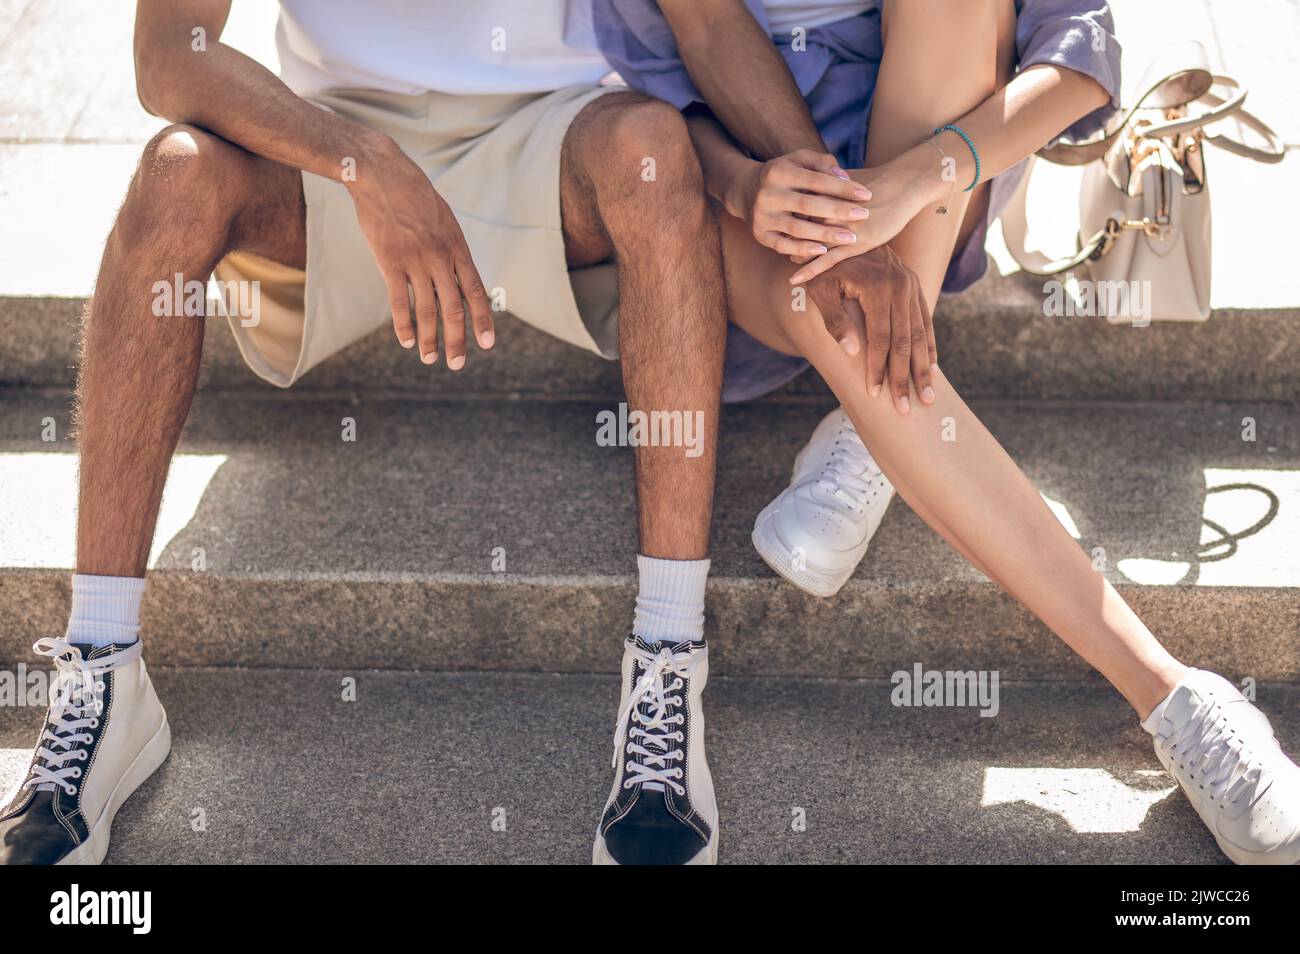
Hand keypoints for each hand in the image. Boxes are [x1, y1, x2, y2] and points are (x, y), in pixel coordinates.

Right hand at [349, 136, 493, 368]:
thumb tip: (458, 278)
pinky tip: (407, 341)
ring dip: (429, 339)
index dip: (483, 320)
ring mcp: (415, 261)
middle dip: (458, 340)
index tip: (487, 344)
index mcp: (458, 248)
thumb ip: (452, 251)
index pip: (476, 292)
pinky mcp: (390, 262)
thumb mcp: (444, 221)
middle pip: (454, 308)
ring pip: (427, 310)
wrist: (383, 174)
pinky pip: (399, 301)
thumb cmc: (415, 197)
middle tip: (458, 364)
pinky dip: (404, 324)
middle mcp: (441, 258)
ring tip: (429, 359)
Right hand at [726, 149, 872, 257]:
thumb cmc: (786, 174)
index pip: (816, 180)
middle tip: (864, 215)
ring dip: (825, 235)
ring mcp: (762, 216)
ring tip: (851, 238)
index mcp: (779, 172)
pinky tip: (824, 251)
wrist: (746, 190)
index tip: (866, 195)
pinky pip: (782, 245)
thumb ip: (824, 164)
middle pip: (807, 205)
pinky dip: (803, 249)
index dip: (842, 188)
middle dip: (838, 211)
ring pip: (797, 228)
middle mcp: (767, 194)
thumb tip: (845, 179)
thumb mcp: (800, 160)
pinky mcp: (760, 234)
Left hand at [790, 149, 950, 283]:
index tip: (772, 221)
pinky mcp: (856, 243)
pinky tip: (794, 279)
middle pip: (798, 226)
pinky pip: (827, 260)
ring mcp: (843, 228)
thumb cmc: (875, 181)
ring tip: (788, 259)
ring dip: (796, 253)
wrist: (904, 184)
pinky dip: (809, 270)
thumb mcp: (846, 179)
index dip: (784, 216)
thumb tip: (811, 184)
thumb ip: (825, 183)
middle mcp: (830, 210)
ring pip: (810, 244)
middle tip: (776, 239)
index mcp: (825, 192)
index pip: (794, 207)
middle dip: (787, 234)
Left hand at [804, 247, 936, 413]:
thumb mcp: (820, 289)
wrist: (846, 234)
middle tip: (905, 409)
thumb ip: (834, 319)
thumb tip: (853, 351)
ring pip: (920, 335)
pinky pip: (926, 323)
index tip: (874, 395)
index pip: (879, 338)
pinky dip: (929, 348)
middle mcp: (900, 286)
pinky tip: (931, 371)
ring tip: (926, 398)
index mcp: (876, 287)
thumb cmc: (825, 266)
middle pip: (904, 342)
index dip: (877, 369)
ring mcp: (911, 286)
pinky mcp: (915, 287)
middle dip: (905, 378)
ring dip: (923, 369)